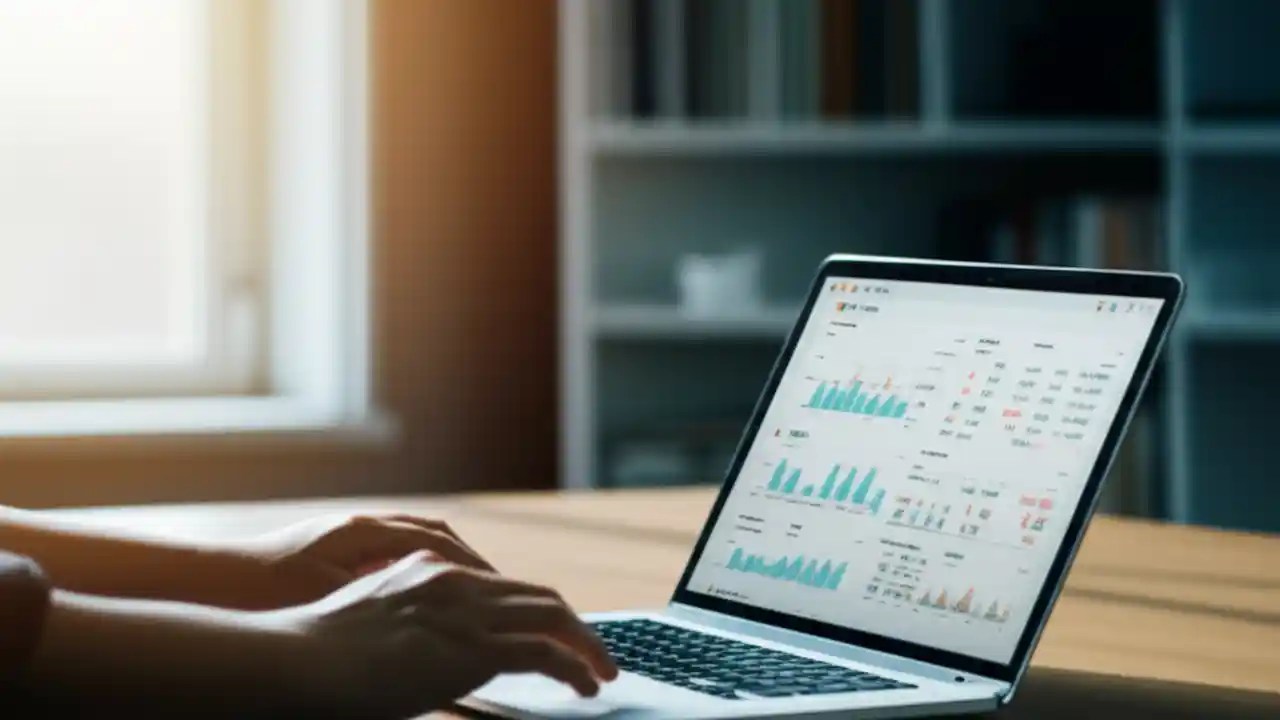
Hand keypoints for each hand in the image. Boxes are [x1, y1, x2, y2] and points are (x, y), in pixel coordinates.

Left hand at [242, 513, 495, 607]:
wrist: (214, 580)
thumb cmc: (264, 592)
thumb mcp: (328, 599)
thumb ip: (381, 596)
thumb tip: (431, 601)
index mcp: (366, 532)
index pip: (441, 543)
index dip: (477, 568)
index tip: (503, 592)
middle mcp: (363, 526)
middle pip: (436, 536)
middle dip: (472, 563)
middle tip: (502, 592)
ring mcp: (352, 536)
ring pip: (417, 543)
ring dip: (448, 566)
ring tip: (473, 596)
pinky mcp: (339, 551)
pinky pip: (395, 554)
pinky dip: (420, 571)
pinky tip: (426, 600)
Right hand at [275, 552, 618, 715]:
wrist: (301, 660)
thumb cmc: (318, 655)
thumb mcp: (372, 625)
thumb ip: (407, 630)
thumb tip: (422, 658)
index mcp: (430, 572)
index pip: (502, 586)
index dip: (535, 610)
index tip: (553, 634)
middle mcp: (456, 581)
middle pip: (537, 596)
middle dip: (572, 624)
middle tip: (593, 652)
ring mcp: (468, 611)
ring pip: (553, 616)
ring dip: (586, 644)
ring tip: (603, 670)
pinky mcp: (476, 648)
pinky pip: (546, 653)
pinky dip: (576, 667)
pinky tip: (587, 686)